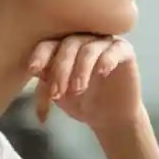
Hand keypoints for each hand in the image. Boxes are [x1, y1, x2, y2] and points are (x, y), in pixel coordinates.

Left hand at [28, 34, 143, 130]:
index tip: (33, 70)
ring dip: (80, 70)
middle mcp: (84, 39)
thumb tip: (35, 69)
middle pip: (68, 45)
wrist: (110, 119)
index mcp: (64, 47)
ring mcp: (105, 43)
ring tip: (77, 90)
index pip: (50, 43)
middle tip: (58, 92)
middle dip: (60, 70)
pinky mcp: (125, 51)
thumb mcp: (58, 94)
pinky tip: (102, 73)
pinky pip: (114, 50)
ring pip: (88, 49)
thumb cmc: (81, 102)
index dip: (41, 55)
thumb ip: (47, 80)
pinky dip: (106, 61)